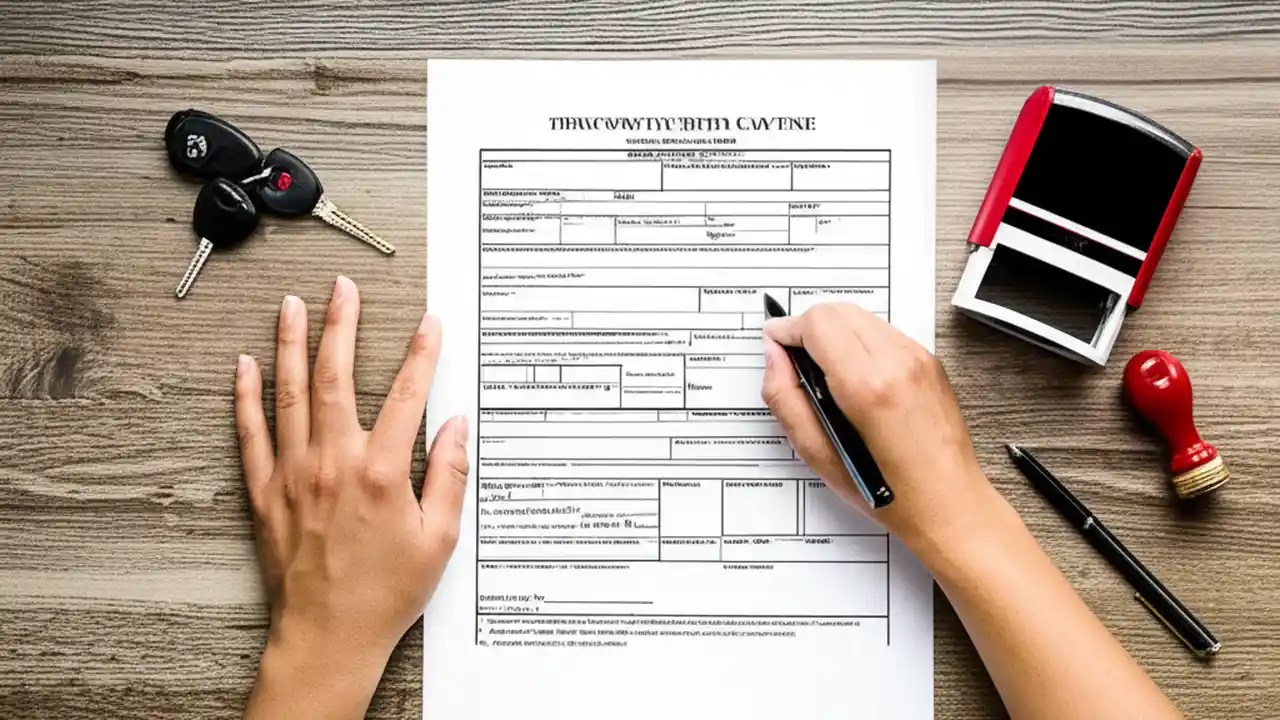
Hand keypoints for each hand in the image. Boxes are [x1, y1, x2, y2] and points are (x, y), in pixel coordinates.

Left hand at [235, 276, 467, 718]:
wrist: (329, 635)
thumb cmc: (385, 592)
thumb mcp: (439, 538)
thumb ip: (449, 476)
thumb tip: (454, 428)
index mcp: (382, 472)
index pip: (407, 395)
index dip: (421, 354)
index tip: (429, 324)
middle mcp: (334, 463)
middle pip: (337, 377)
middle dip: (342, 324)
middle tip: (343, 289)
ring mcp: (294, 475)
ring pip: (290, 394)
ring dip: (291, 344)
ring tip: (292, 306)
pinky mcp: (266, 493)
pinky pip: (251, 434)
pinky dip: (246, 397)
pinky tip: (246, 367)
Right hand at [761, 302, 992, 554]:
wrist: (949, 503)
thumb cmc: (892, 493)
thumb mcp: (818, 455)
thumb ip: (786, 398)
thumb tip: (774, 358)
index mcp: (868, 386)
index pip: (817, 323)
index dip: (787, 329)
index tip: (775, 342)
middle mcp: (898, 362)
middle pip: (838, 310)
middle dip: (808, 327)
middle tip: (794, 358)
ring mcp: (918, 359)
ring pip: (861, 316)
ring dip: (834, 332)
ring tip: (823, 372)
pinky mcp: (930, 362)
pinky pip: (883, 332)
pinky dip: (859, 341)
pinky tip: (853, 377)